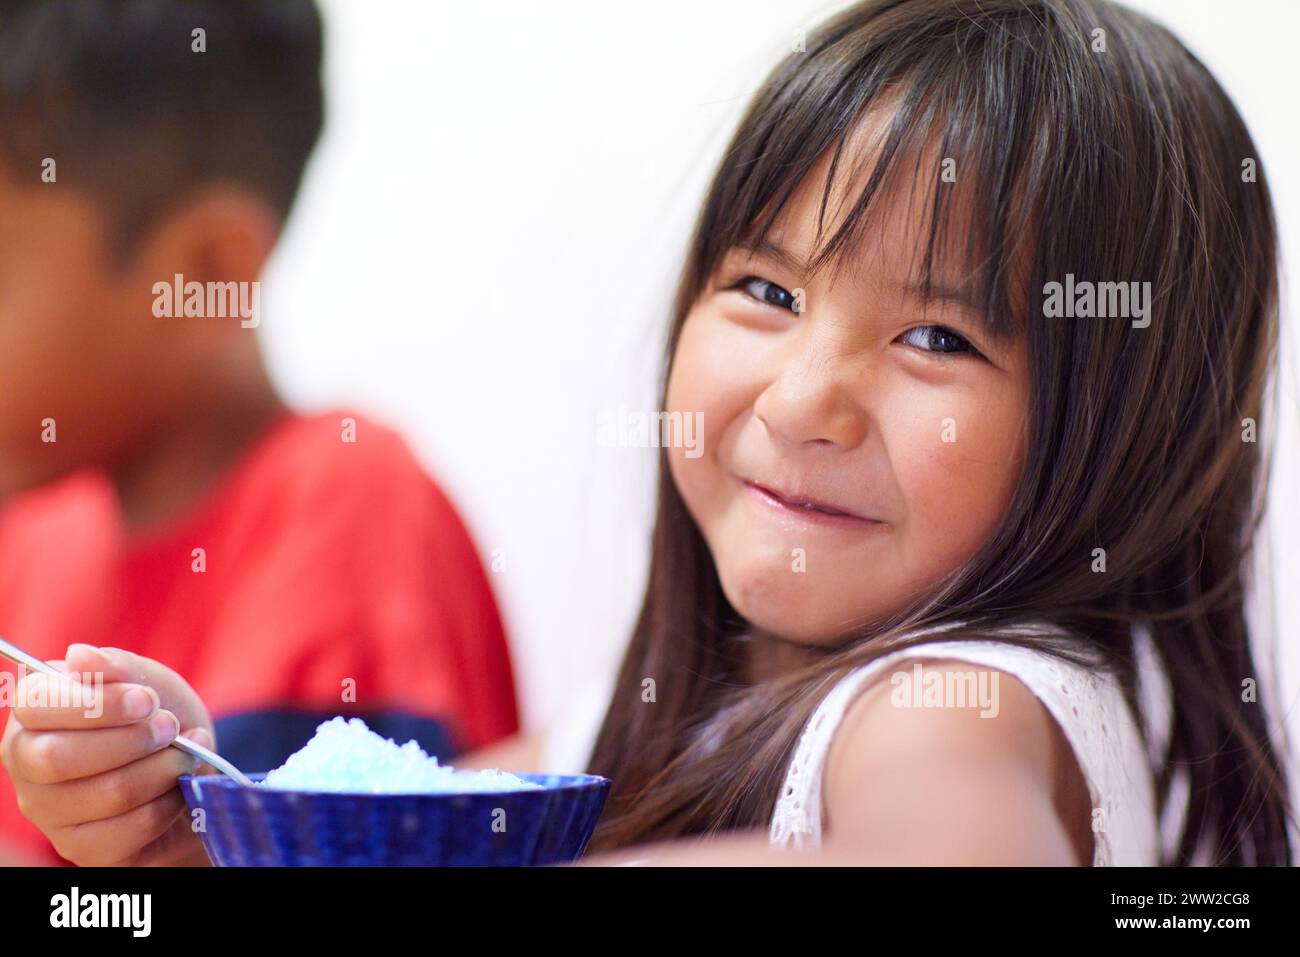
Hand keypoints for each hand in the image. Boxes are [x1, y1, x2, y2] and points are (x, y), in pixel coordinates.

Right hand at [0, 643, 217, 865]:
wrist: (188, 767)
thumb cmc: (155, 717)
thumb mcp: (145, 680)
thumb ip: (115, 667)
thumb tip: (79, 655)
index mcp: (32, 715)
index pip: (38, 707)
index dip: (99, 704)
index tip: (147, 699)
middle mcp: (27, 766)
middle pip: (61, 758)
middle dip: (132, 740)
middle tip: (169, 727)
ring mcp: (50, 814)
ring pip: (107, 794)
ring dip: (162, 769)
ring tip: (184, 753)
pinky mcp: (84, 848)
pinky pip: (131, 829)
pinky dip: (170, 803)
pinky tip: (180, 786)